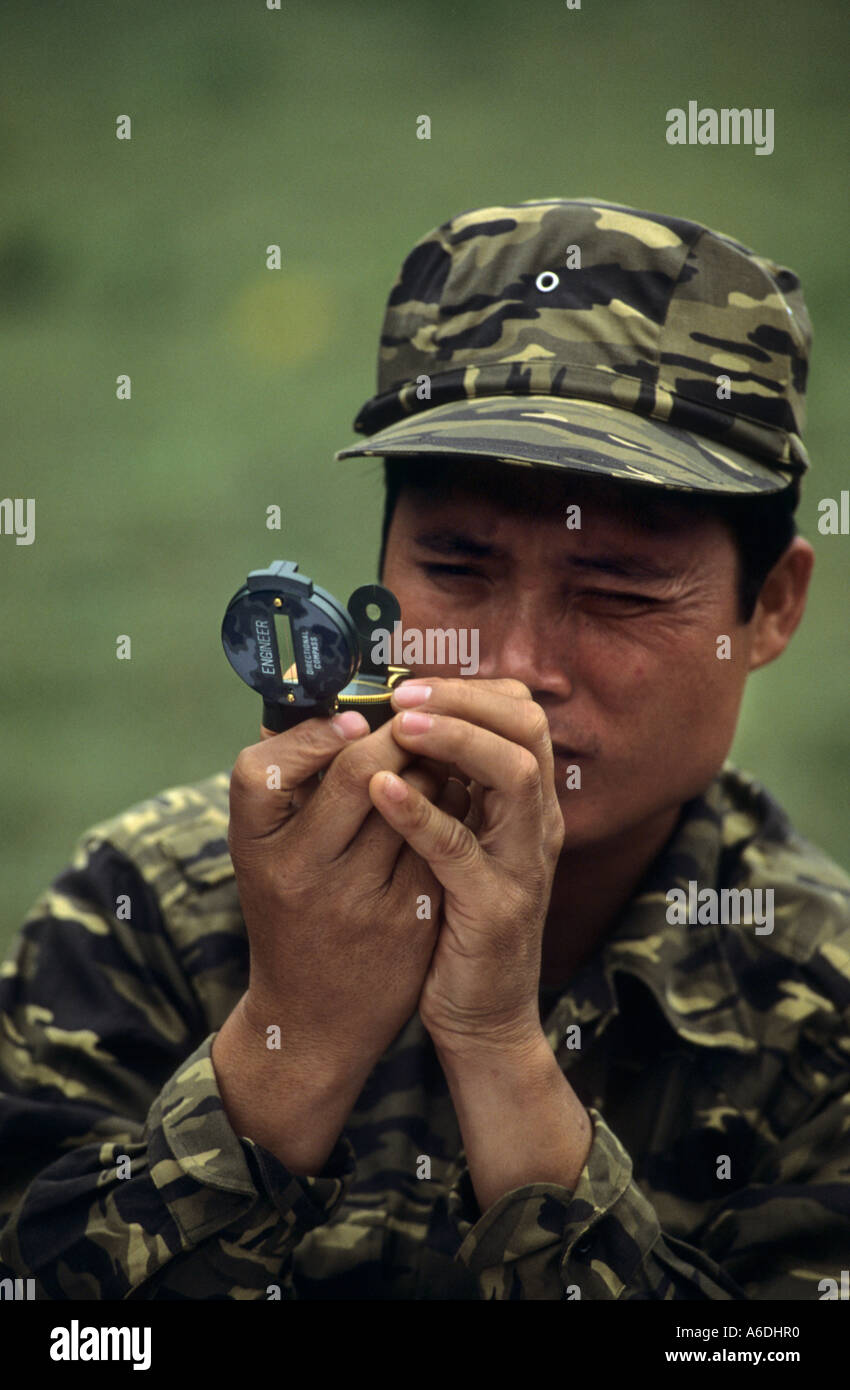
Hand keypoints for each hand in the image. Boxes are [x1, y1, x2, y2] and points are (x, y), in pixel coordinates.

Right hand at [227, 710, 463, 1080]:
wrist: (315, 1022)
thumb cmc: (286, 918)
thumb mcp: (264, 857)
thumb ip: (282, 788)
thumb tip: (302, 707)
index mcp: (258, 851)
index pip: (265, 769)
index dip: (311, 734)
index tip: (349, 720)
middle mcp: (304, 874)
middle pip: (356, 773)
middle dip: (393, 736)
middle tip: (411, 721)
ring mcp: (362, 900)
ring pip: (414, 801)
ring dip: (432, 766)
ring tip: (436, 757)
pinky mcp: (412, 920)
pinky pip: (442, 840)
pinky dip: (452, 809)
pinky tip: (455, 802)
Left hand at [367, 678, 564, 1057]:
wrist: (484, 1017)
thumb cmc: (460, 922)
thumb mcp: (465, 844)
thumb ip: (453, 791)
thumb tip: (410, 724)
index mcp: (530, 805)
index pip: (523, 715)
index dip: (471, 689)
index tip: (411, 682)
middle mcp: (538, 825)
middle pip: (527, 728)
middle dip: (464, 699)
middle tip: (402, 693)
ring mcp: (523, 865)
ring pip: (512, 774)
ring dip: (453, 739)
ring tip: (398, 725)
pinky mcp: (494, 908)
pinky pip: (461, 848)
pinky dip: (420, 813)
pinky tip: (380, 790)